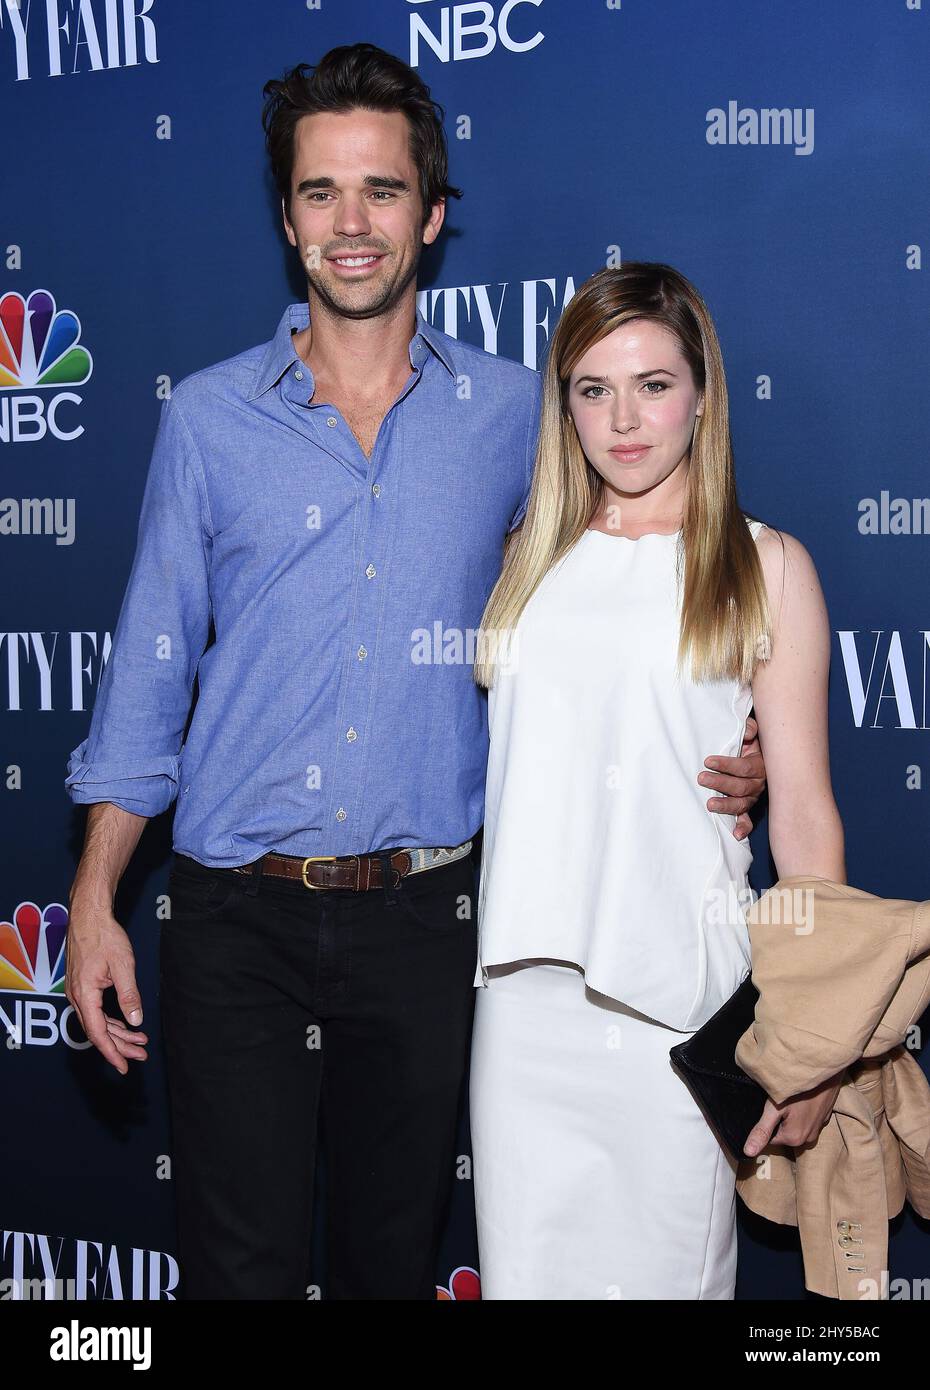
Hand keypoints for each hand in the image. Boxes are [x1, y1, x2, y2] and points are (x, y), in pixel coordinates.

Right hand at [65, 897, 148, 1073]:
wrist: (88, 916)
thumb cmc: (104, 937)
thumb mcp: (122, 966)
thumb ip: (129, 994)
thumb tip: (135, 1019)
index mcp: (85, 995)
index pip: (98, 1033)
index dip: (112, 1052)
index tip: (124, 1066)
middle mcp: (77, 997)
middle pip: (98, 1031)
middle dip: (120, 1046)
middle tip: (140, 1055)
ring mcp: (78, 992)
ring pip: (98, 1022)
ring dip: (118, 1034)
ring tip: (139, 1043)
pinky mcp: (83, 987)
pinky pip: (96, 1011)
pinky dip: (112, 1021)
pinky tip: (127, 1025)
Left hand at [699, 713, 765, 839]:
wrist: (752, 752)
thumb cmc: (746, 743)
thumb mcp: (750, 733)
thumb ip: (750, 729)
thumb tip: (747, 733)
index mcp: (760, 764)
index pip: (744, 767)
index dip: (727, 765)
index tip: (708, 761)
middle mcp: (758, 783)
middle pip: (741, 787)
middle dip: (721, 783)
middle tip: (701, 778)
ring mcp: (752, 797)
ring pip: (742, 804)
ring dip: (726, 805)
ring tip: (710, 804)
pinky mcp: (746, 808)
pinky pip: (747, 820)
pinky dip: (743, 827)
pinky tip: (736, 834)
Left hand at [743, 1072, 844, 1156]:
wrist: (823, 1073)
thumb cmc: (797, 1090)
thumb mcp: (774, 1109)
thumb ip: (762, 1131)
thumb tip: (748, 1152)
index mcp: (794, 1139)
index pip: (772, 1139)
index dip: (767, 1124)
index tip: (769, 1109)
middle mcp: (808, 1139)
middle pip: (784, 1133)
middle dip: (780, 1121)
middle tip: (780, 1102)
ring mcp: (818, 1129)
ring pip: (796, 1126)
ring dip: (792, 1116)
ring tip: (790, 1100)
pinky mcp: (824, 1118)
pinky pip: (808, 1119)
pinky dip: (803, 1112)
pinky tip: (800, 1099)